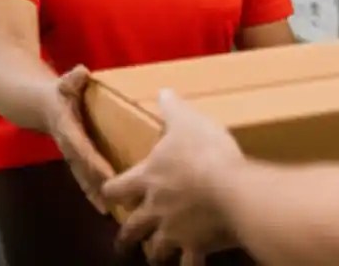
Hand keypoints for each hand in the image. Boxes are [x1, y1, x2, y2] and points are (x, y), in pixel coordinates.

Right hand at [47, 65, 115, 213]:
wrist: (37, 105)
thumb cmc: (57, 93)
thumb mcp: (64, 82)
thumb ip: (71, 79)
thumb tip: (80, 72)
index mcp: (68, 129)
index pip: (83, 149)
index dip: (94, 163)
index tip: (109, 176)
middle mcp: (70, 146)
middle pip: (84, 171)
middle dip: (98, 188)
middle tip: (116, 205)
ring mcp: (72, 156)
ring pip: (84, 179)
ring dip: (97, 196)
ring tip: (114, 214)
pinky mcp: (77, 160)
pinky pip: (86, 178)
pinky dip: (95, 193)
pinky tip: (108, 209)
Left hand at [103, 89, 244, 262]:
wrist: (231, 190)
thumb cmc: (206, 152)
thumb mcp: (188, 121)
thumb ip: (173, 108)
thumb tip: (163, 91)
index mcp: (148, 178)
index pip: (117, 187)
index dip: (109, 190)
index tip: (106, 192)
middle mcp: (154, 209)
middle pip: (131, 228)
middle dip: (125, 237)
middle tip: (123, 243)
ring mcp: (174, 231)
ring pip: (156, 251)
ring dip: (154, 255)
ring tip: (155, 258)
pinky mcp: (197, 247)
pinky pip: (190, 264)